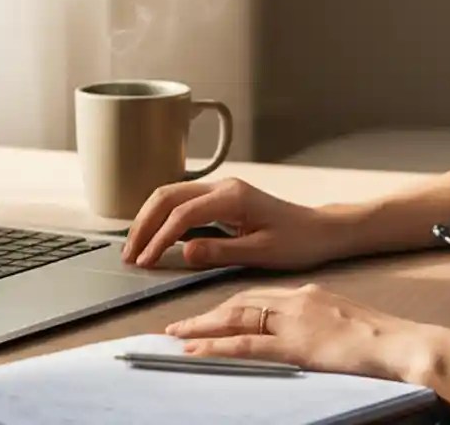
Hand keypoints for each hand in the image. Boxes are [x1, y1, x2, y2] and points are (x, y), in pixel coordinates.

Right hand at [121, 178, 343, 269]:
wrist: (319, 230)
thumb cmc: (298, 242)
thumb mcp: (262, 253)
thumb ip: (222, 252)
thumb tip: (185, 252)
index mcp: (232, 197)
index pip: (183, 214)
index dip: (160, 238)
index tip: (146, 261)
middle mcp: (222, 187)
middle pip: (167, 196)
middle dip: (143, 224)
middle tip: (130, 255)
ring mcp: (220, 190)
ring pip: (170, 196)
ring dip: (149, 220)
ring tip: (136, 249)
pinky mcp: (219, 200)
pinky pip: (181, 204)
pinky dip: (162, 219)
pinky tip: (154, 239)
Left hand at [165, 284, 428, 382]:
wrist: (401, 344)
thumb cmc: (383, 340)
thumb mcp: (346, 321)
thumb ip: (321, 323)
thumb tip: (309, 336)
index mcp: (308, 293)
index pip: (258, 297)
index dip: (229, 306)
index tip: (209, 315)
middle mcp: (296, 300)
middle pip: (241, 302)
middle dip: (208, 314)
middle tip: (179, 326)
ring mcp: (294, 321)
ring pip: (236, 319)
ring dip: (202, 328)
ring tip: (176, 337)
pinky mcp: (295, 345)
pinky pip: (246, 345)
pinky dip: (217, 347)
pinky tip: (196, 351)